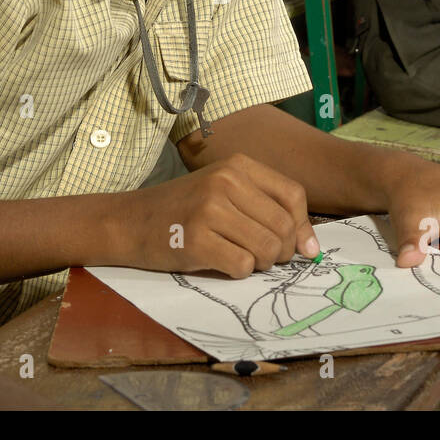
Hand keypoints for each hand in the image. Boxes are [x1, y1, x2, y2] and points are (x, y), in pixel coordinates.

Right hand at [109, 153, 318, 277]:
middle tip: (261, 257)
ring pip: (267, 249)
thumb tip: (311, 248)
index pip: (293, 195)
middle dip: (281, 252)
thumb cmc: (181, 209)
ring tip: (240, 258)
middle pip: (283, 227)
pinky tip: (220, 262)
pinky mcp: (196, 240)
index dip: (302, 227)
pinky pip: (243, 267)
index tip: (300, 248)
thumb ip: (266, 209)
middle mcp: (225, 182)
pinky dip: (238, 273)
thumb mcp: (223, 192)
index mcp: (236, 165)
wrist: (128, 221)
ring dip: (260, 264)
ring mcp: (209, 210)